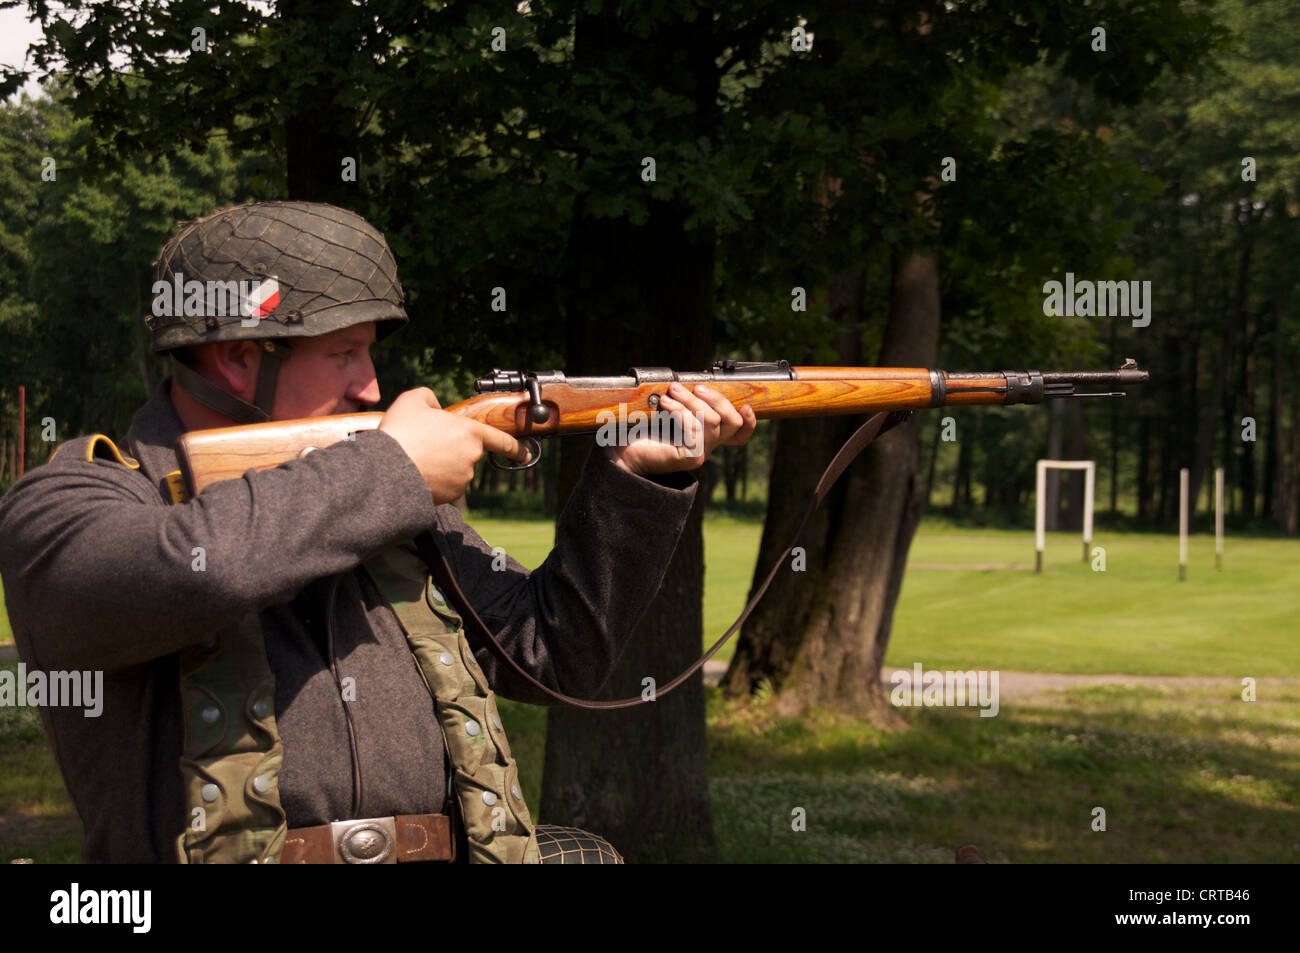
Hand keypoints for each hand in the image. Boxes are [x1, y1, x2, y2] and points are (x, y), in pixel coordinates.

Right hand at [379, 387, 528, 502]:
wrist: (386, 470)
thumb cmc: (401, 432)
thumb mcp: (413, 399)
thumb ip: (431, 398)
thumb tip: (436, 410)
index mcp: (469, 432)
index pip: (500, 440)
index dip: (515, 447)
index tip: (525, 453)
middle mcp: (471, 457)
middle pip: (466, 453)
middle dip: (451, 449)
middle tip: (425, 444)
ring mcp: (462, 479)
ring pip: (454, 470)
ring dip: (441, 465)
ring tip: (416, 458)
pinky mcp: (449, 496)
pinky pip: (445, 486)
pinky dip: (434, 481)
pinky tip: (417, 473)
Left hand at [607, 382, 756, 476]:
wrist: (617, 450)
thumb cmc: (637, 428)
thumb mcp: (666, 406)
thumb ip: (685, 399)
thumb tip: (694, 381)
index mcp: (705, 434)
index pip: (740, 433)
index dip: (750, 421)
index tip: (746, 404)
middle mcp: (706, 446)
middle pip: (734, 423)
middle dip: (717, 399)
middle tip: (695, 388)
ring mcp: (699, 454)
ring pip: (713, 422)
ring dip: (691, 402)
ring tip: (669, 394)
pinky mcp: (689, 458)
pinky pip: (695, 430)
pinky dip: (679, 412)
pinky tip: (663, 405)